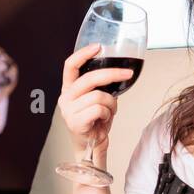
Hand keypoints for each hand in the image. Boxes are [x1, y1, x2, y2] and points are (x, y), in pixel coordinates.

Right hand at [58, 42, 133, 159]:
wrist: (91, 146)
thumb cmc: (95, 122)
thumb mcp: (98, 99)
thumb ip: (102, 86)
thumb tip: (119, 71)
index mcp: (69, 89)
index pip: (70, 66)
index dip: (83, 54)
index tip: (98, 47)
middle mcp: (65, 98)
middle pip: (89, 78)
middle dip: (112, 74)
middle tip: (127, 73)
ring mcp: (68, 111)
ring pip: (99, 96)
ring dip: (111, 104)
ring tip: (108, 112)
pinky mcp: (75, 122)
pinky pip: (99, 110)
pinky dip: (107, 114)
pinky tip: (103, 120)